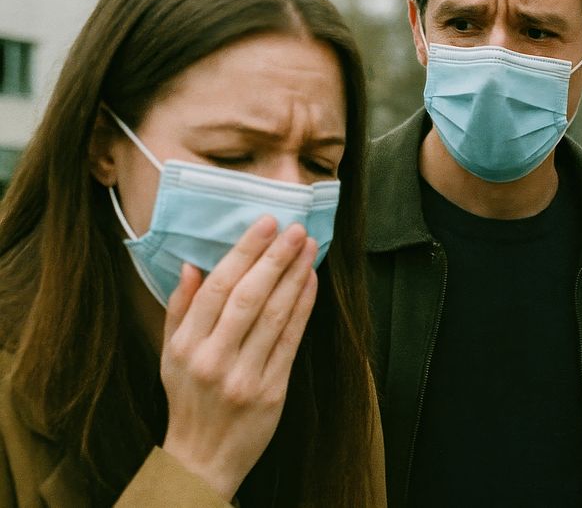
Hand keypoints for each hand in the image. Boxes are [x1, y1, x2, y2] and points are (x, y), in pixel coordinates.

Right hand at [160, 215, 317, 499]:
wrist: (203, 457)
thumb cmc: (188, 398)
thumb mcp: (170, 354)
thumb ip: (180, 309)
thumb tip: (193, 265)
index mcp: (186, 346)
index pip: (217, 288)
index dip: (244, 252)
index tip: (265, 224)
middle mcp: (213, 359)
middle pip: (248, 297)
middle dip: (274, 258)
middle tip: (295, 228)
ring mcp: (244, 376)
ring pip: (274, 315)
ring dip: (294, 276)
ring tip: (308, 247)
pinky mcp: (272, 390)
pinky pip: (291, 340)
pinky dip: (303, 307)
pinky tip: (311, 281)